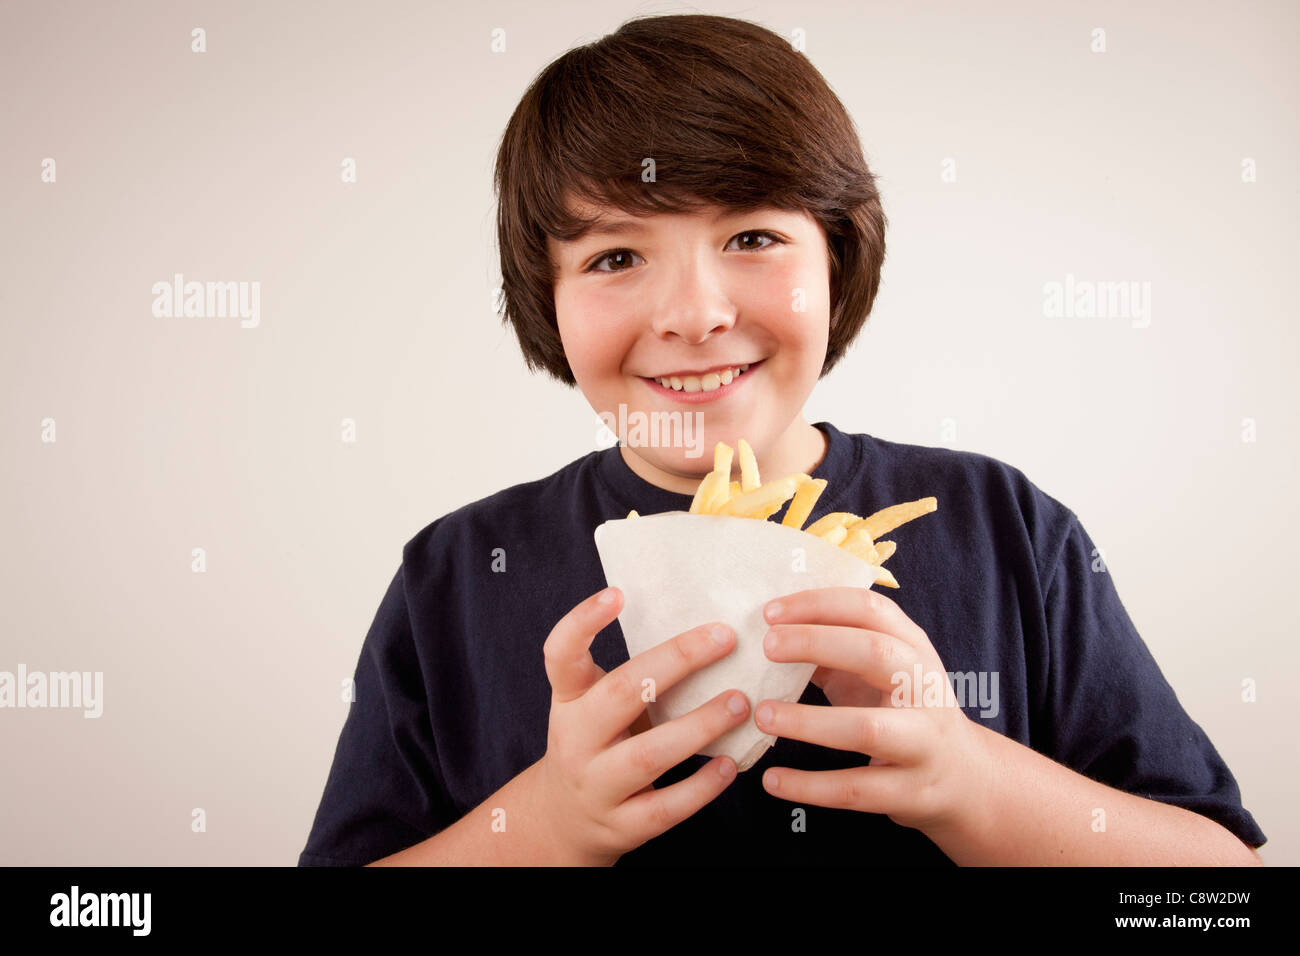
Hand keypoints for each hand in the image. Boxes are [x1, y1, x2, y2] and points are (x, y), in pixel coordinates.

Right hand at [533, 586, 748, 864]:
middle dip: (676, 662)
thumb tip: (709, 630)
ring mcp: (596, 784)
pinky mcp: (622, 825)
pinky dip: (701, 786)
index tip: (617, 593)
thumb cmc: (596, 743)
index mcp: (569, 699)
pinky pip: (666, 808)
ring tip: (740, 703)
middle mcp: (575, 738)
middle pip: (619, 694)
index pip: (561, 654)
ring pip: (648, 755)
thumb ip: (633, 675)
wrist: (564, 819)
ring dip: (700, 726)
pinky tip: (729, 765)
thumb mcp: (594, 704)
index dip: (583, 621)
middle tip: (725, 637)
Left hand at [753, 586, 991, 836]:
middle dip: (817, 643)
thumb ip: (833, 652)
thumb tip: (769, 634)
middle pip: (875, 653)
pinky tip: (771, 780)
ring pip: (866, 728)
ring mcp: (923, 742)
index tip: (770, 613)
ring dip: (808, 722)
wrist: (964, 777)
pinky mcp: (910, 791)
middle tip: (767, 646)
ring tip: (762, 716)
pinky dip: (809, 786)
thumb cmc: (903, 711)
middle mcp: (923, 688)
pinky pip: (855, 790)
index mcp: (913, 648)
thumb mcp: (879, 672)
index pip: (870, 608)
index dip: (819, 604)